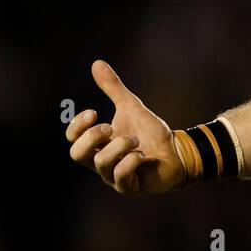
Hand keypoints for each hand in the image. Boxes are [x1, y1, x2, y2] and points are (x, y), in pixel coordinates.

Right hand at [65, 59, 186, 194]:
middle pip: (77, 154)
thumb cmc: (150, 133)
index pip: (73, 139)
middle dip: (92, 137)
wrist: (178, 151)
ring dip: (119, 146)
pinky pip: (120, 178)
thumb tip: (97, 63)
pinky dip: (130, 162)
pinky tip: (142, 155)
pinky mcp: (130, 187)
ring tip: (135, 141)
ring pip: (101, 163)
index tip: (94, 112)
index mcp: (98, 144)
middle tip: (110, 127)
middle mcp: (101, 162)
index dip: (77, 126)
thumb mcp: (131, 107)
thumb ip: (113, 89)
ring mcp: (114, 176)